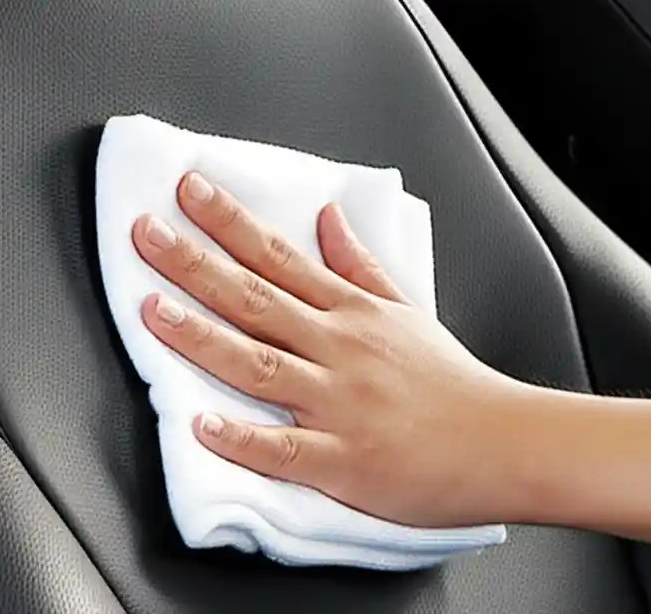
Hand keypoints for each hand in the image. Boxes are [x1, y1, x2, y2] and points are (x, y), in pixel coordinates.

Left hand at [131, 172, 535, 526]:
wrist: (504, 442)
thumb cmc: (453, 382)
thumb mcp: (408, 308)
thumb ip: (359, 264)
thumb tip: (327, 215)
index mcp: (352, 313)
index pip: (280, 256)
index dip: (229, 222)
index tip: (188, 190)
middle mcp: (340, 349)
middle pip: (256, 298)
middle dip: (196, 263)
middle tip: (146, 232)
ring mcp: (340, 404)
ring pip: (259, 364)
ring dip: (201, 336)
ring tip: (151, 311)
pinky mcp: (344, 461)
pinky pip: (283, 450)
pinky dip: (242, 438)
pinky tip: (200, 424)